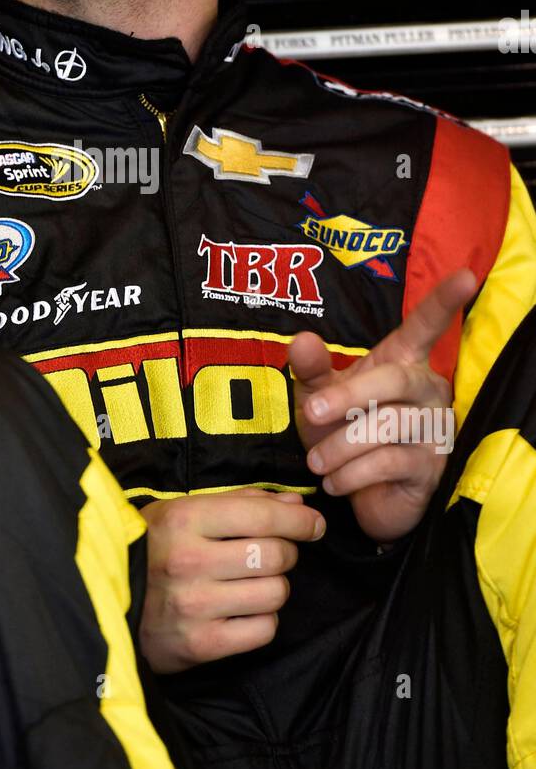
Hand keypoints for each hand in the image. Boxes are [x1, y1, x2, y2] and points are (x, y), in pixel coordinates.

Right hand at [138, 487, 325, 673]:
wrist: (103, 604)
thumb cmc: (151, 550)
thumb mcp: (184, 512)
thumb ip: (242, 503)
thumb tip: (298, 506)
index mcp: (185, 519)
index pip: (264, 516)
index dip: (301, 520)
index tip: (314, 524)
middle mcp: (189, 561)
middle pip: (277, 555)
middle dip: (284, 552)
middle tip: (269, 554)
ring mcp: (194, 606)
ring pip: (276, 593)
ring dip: (272, 587)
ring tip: (249, 584)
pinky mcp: (200, 645)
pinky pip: (264, 630)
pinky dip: (262, 621)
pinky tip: (240, 611)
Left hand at [288, 267, 477, 543]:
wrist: (354, 492)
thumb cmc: (341, 432)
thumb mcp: (318, 398)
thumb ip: (311, 368)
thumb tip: (301, 339)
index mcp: (402, 362)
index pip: (426, 326)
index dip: (444, 302)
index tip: (466, 276)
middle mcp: (426, 389)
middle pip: (394, 379)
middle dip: (347, 396)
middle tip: (310, 414)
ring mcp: (433, 428)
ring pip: (388, 425)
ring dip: (341, 445)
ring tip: (316, 462)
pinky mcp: (432, 468)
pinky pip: (390, 462)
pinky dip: (352, 473)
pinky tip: (335, 482)